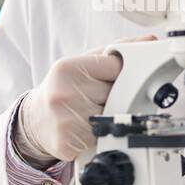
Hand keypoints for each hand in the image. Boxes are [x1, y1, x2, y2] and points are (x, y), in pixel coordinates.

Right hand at [18, 35, 155, 161]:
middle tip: (103, 98)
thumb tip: (149, 39)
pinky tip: (88, 129)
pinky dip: (102, 135)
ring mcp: (65, 121)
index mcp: (66, 68)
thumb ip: (115, 51)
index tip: (118, 78)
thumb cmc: (63, 88)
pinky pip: (103, 138)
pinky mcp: (68, 144)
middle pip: (117, 93)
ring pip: (114, 118)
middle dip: (118, 96)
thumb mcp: (82, 64)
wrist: (35, 120)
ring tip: (95, 113)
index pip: (116, 66)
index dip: (123, 73)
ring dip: (112, 117)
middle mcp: (63, 93)